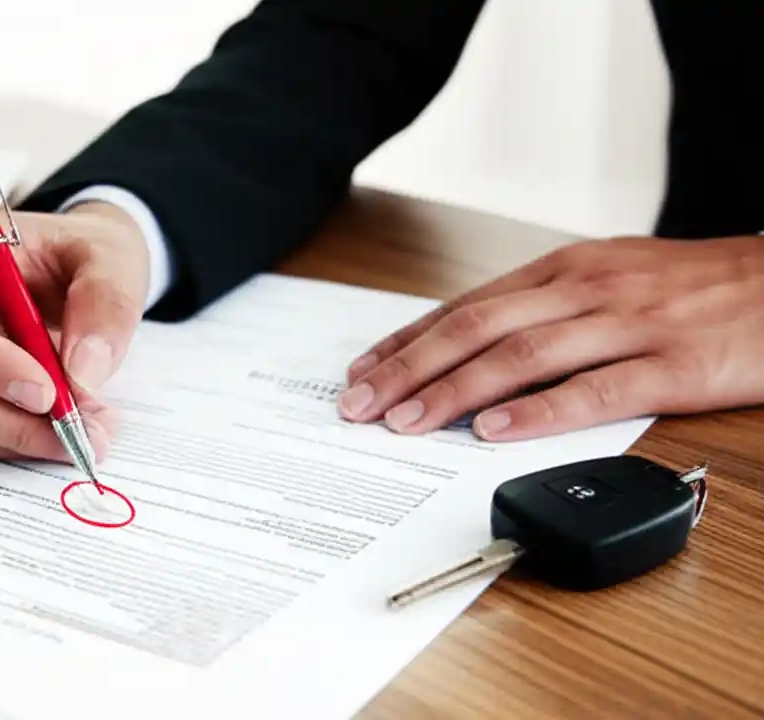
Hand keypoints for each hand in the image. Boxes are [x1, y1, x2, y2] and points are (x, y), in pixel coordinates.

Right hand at [0, 202, 151, 461]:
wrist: (77, 270)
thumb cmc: (78, 252)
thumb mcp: (109, 256)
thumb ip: (104, 303)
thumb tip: (82, 373)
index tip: (45, 392)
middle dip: (9, 416)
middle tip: (76, 428)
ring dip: (19, 436)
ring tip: (87, 431)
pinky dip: (14, 442)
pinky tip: (61, 433)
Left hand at [338, 235, 763, 439]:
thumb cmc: (699, 287)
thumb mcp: (612, 279)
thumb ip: (547, 309)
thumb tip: (476, 345)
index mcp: (566, 270)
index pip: (465, 307)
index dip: (407, 341)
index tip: (362, 371)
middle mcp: (585, 289)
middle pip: (476, 328)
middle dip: (408, 368)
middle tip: (359, 404)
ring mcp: (628, 324)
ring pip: (520, 356)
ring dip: (452, 391)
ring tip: (405, 423)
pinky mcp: (672, 364)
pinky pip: (595, 389)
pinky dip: (538, 412)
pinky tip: (493, 431)